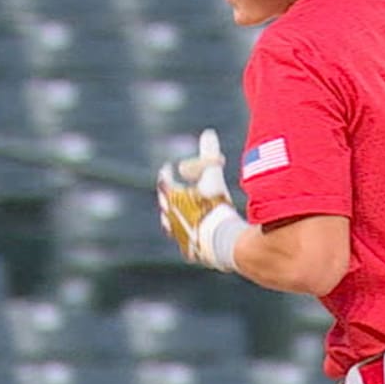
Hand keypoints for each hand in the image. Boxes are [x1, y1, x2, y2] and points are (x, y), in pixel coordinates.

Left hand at [157, 129, 246, 270]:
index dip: (166, 174)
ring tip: (175, 218)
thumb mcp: (213, 175)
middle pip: (164, 204)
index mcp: (172, 199)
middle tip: (168, 193)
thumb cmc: (214, 205)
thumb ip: (209, 154)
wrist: (220, 240)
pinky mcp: (188, 251)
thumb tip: (209, 132)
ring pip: (170, 226)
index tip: (167, 169)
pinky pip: (185, 244)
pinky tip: (192, 239)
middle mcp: (170, 218)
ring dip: (173, 219)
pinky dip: (188, 238)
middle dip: (167, 197)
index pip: (164, 182)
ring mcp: (178, 236)